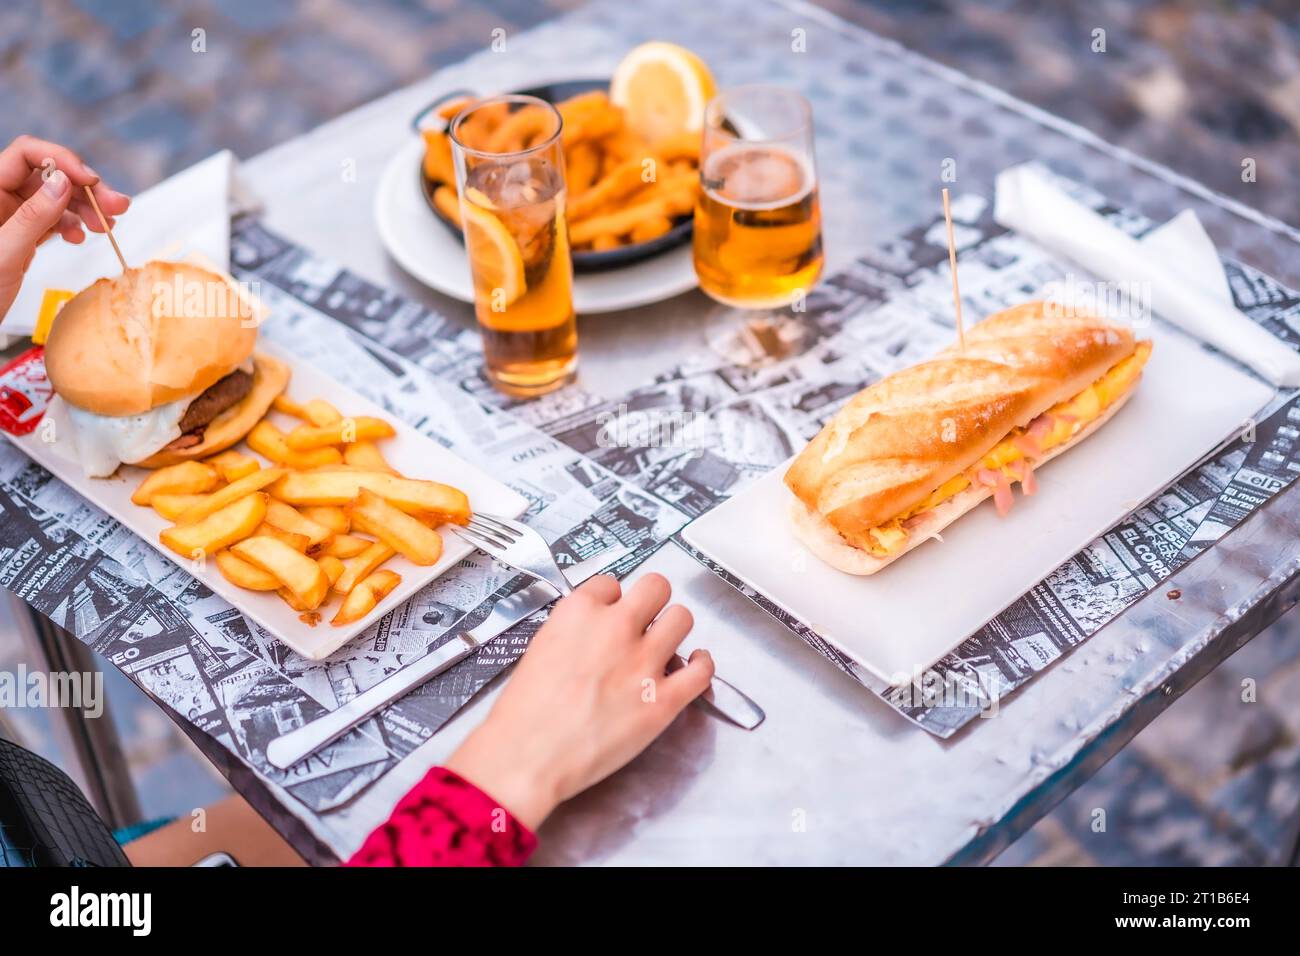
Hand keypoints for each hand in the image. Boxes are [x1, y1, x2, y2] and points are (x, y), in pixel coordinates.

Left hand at [0, 136, 130, 322]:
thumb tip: (63, 182)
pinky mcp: (21, 235)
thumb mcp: (5, 253)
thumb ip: (33, 216)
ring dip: (85, 208)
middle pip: (48, 176)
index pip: (26, 155)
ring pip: (55, 198)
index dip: (62, 161)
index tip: (93, 181)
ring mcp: (10, 216)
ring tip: (107, 225)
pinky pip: (52, 220)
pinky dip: (73, 224)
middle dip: (84, 188)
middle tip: (117, 205)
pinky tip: (81, 237)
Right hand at [444, 572, 713, 830]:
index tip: (612, 614)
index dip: (613, 601)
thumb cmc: (525, 713)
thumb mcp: (539, 649)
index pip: (612, 584)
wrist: (529, 757)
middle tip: (646, 620)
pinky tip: (694, 665)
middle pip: (656, 587)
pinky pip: (702, 669)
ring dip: (675, 628)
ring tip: (667, 642)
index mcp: (579, 612)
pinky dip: (702, 664)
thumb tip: (595, 632)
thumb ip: (573, 631)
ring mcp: (643, 663)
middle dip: (651, 602)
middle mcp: (616, 628)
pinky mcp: (664, 700)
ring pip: (682, 618)